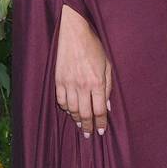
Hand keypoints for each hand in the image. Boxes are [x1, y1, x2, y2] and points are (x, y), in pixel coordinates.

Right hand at [54, 4, 111, 137]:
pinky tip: (69, 110)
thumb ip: (108, 87)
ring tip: (80, 124)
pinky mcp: (58, 80)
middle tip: (89, 135)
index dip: (100, 123)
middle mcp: (82, 85)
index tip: (100, 132)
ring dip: (76, 119)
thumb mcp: (108, 65)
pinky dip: (64, 108)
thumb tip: (107, 106)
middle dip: (87, 127)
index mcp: (97, 82)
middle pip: (85, 114)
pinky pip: (60, 100)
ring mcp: (68, 83)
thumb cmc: (94, 47)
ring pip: (71, 109)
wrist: (74, 33)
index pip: (99, 110)